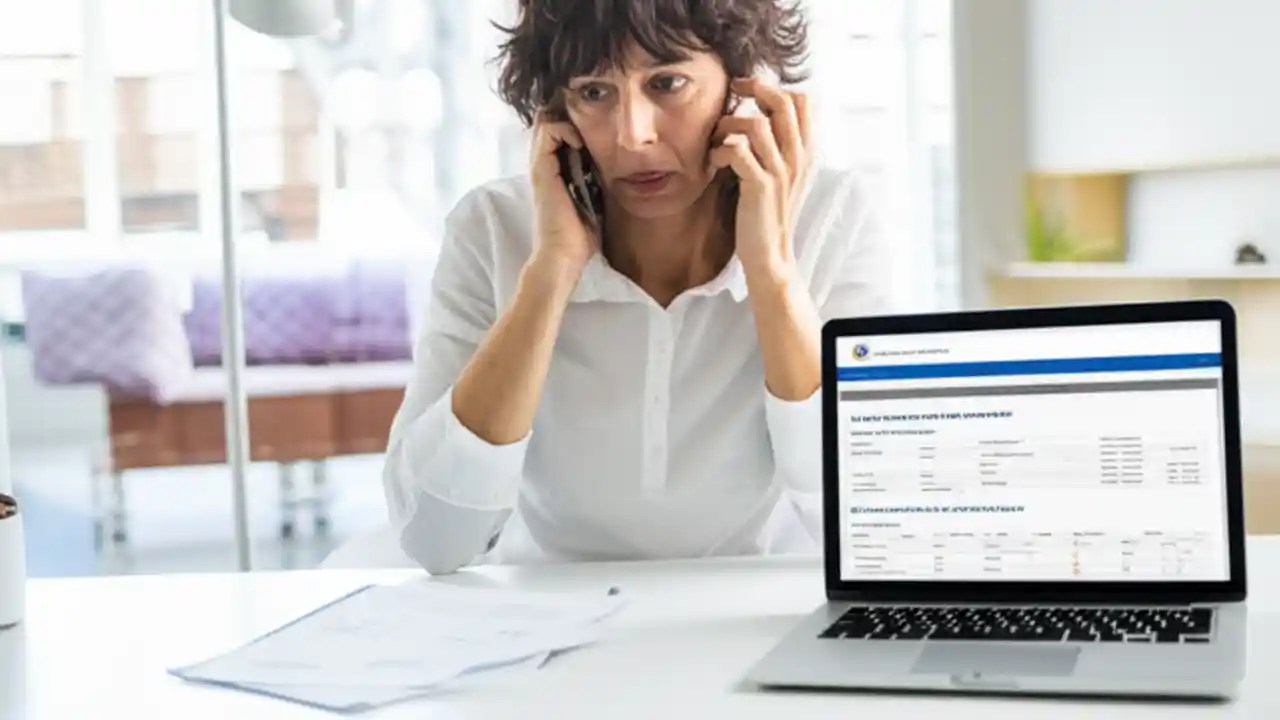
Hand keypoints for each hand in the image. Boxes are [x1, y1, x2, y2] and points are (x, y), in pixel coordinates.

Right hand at [528, 110, 597, 278]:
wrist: (564, 253)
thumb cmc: (580, 233)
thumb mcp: (594, 197)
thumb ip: (596, 179)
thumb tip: (619, 165)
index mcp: (555, 170)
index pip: (557, 131)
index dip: (573, 123)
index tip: (596, 129)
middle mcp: (544, 164)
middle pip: (549, 122)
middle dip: (571, 118)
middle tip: (592, 126)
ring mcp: (540, 165)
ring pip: (546, 121)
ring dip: (568, 122)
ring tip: (585, 138)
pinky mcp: (541, 169)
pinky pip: (548, 131)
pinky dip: (565, 130)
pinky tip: (580, 144)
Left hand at [710, 77, 812, 278]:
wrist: (770, 254)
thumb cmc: (768, 211)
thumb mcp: (781, 174)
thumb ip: (777, 145)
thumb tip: (758, 115)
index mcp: (805, 152)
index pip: (803, 101)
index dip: (775, 87)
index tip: (751, 91)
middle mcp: (797, 158)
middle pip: (783, 103)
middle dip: (755, 89)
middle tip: (733, 92)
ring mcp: (780, 172)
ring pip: (756, 124)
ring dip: (729, 124)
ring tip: (718, 137)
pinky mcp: (759, 187)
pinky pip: (737, 151)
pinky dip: (720, 150)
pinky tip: (714, 161)